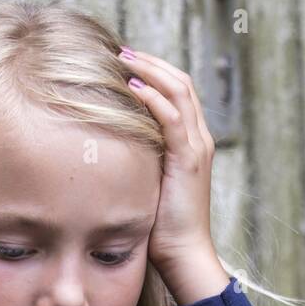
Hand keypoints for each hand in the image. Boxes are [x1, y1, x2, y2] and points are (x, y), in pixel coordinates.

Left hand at [117, 46, 227, 303]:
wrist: (183, 254)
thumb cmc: (161, 228)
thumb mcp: (147, 185)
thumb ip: (137, 162)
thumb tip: (105, 149)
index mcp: (191, 143)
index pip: (178, 92)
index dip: (154, 72)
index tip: (125, 63)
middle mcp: (198, 140)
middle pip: (181, 83)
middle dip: (151, 63)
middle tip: (121, 51)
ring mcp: (196, 148)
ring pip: (179, 92)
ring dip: (151, 72)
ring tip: (124, 60)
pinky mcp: (189, 161)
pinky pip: (174, 119)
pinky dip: (154, 99)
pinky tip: (133, 89)